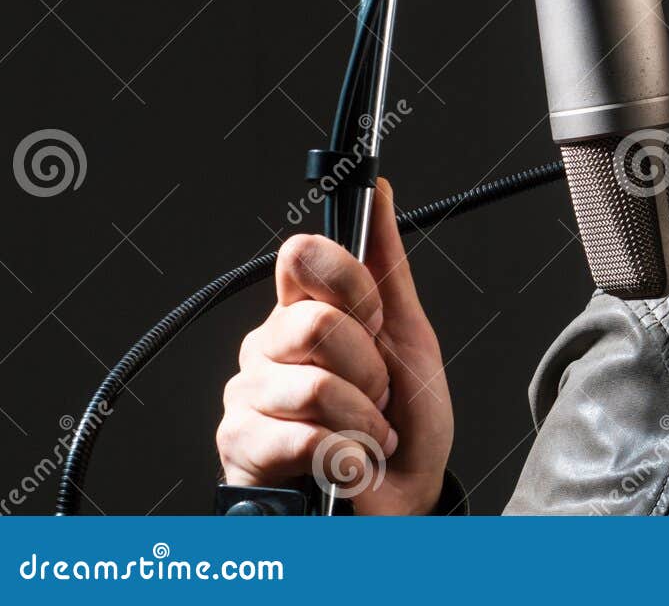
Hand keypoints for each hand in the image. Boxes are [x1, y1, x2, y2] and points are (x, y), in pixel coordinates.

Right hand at [217, 179, 453, 514]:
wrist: (402, 499)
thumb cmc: (405, 421)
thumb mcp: (409, 336)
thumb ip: (388, 265)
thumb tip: (380, 189)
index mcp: (303, 311)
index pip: (304, 256)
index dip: (354, 288)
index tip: (377, 322)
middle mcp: (266, 346)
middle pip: (315, 323)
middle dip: (369, 367)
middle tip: (377, 393)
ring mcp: (247, 396)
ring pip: (315, 386)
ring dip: (364, 419)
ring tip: (365, 433)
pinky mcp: (239, 447)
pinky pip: (303, 437)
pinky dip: (348, 455)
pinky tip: (347, 463)